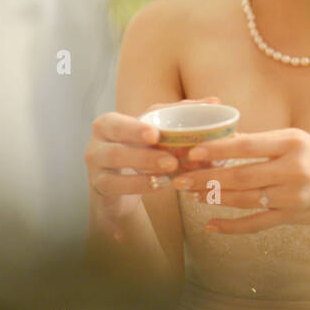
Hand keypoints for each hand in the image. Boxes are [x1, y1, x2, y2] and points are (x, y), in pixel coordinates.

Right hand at [85, 97, 219, 239]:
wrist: (119, 175)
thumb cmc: (141, 144)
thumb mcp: (157, 125)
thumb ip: (182, 112)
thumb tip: (215, 101)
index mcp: (107, 126)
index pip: (116, 124)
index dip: (133, 129)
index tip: (155, 135)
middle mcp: (96, 149)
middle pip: (114, 153)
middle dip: (143, 159)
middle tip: (171, 163)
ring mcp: (95, 175)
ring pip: (112, 181)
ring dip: (140, 183)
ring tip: (167, 181)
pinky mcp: (100, 197)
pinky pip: (110, 206)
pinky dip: (125, 209)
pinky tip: (146, 205)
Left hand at [169, 128, 309, 233]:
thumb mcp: (298, 140)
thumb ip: (264, 142)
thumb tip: (222, 140)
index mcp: (292, 143)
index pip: (248, 145)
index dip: (218, 149)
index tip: (192, 152)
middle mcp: (293, 169)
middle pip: (241, 175)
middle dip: (206, 178)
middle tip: (180, 179)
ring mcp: (292, 196)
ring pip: (244, 199)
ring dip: (214, 198)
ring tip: (191, 195)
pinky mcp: (291, 217)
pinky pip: (256, 223)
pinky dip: (231, 226)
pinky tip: (211, 225)